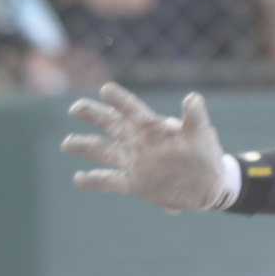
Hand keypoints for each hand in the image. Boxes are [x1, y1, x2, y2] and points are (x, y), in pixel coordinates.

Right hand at [62, 83, 232, 211]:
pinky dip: (94, 181)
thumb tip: (193, 98)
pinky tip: (78, 179)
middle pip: (112, 126)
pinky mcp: (135, 184)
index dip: (121, 101)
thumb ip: (195, 117)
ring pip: (104, 152)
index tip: (105, 90)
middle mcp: (140, 143)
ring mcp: (135, 163)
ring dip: (84, 147)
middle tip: (75, 108)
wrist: (208, 185)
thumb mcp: (202, 134)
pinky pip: (110, 181)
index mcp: (155, 129)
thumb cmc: (205, 154)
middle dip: (94, 116)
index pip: (134, 111)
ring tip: (66, 143)